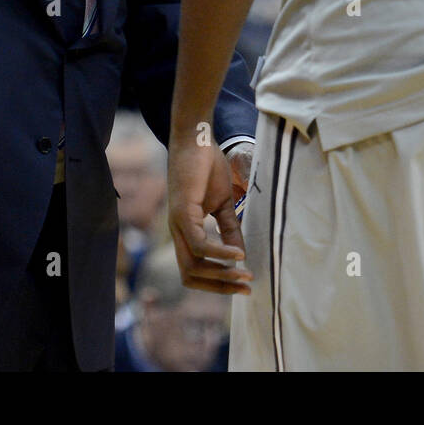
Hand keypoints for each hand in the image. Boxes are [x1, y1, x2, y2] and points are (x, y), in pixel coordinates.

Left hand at [167, 138, 252, 295]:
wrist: (196, 138)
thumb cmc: (207, 166)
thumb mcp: (223, 204)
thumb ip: (230, 229)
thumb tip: (242, 256)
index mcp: (184, 231)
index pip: (194, 270)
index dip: (217, 283)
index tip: (243, 285)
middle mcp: (176, 231)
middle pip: (190, 276)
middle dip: (219, 286)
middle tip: (246, 286)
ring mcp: (177, 223)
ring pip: (192, 265)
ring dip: (220, 274)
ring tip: (245, 272)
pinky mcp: (182, 212)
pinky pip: (198, 244)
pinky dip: (219, 252)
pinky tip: (238, 253)